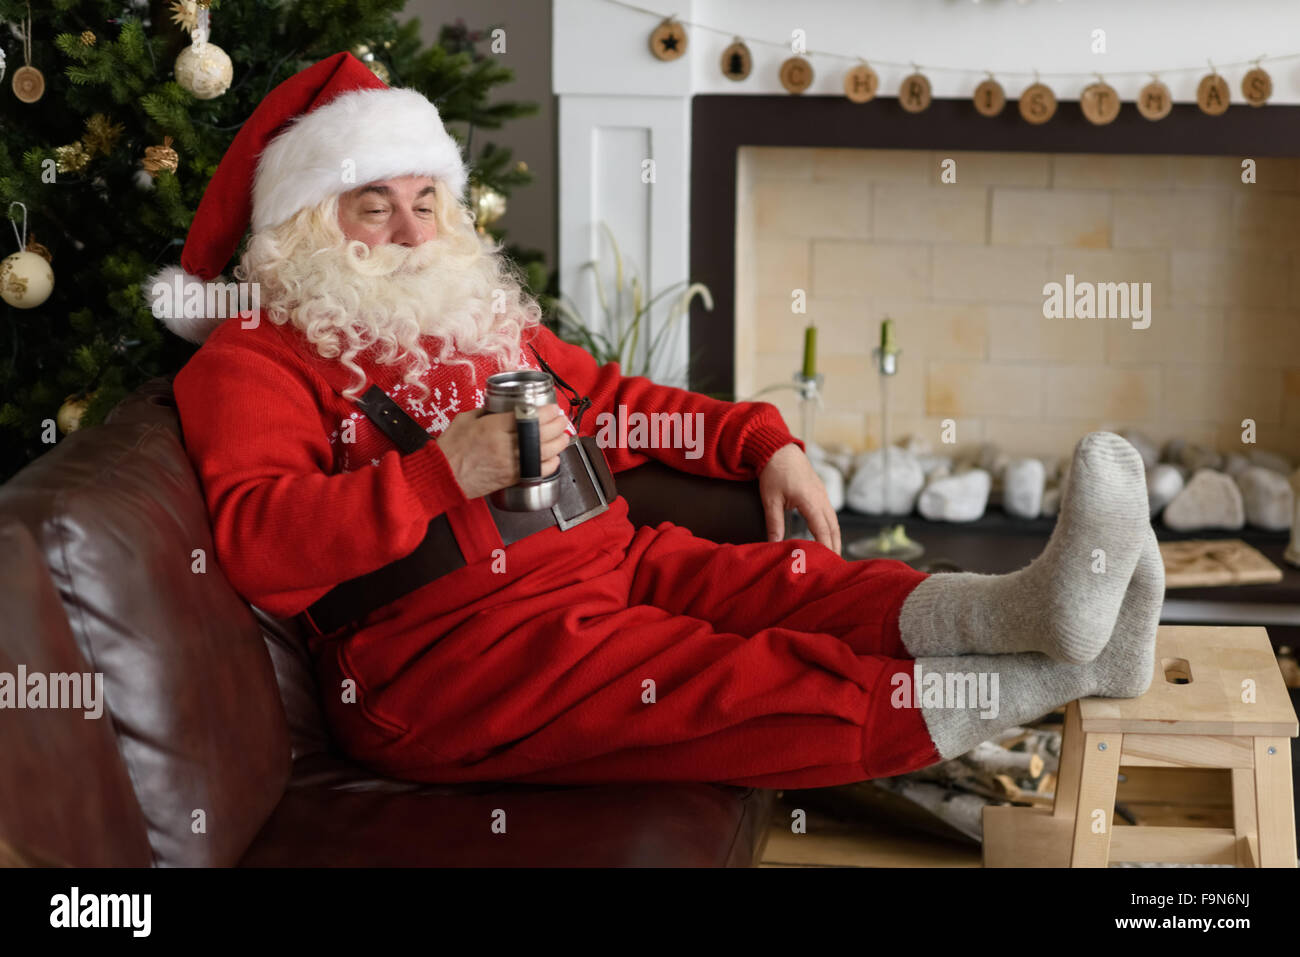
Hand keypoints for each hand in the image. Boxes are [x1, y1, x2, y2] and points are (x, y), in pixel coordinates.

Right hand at [437, 403, 569, 499]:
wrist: (443, 476)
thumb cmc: (450, 448)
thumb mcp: (465, 420)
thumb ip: (485, 413)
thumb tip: (501, 409)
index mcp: (493, 428)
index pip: (527, 417)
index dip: (545, 412)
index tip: (553, 408)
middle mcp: (505, 445)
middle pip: (541, 433)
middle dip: (557, 425)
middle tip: (562, 419)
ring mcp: (510, 463)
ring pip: (544, 452)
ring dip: (558, 444)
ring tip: (564, 436)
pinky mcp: (511, 478)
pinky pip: (537, 471)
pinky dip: (550, 464)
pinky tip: (554, 458)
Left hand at [758, 444, 841, 555]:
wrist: (779, 448)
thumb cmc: (773, 472)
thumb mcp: (770, 499)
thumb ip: (774, 523)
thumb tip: (773, 544)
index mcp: (810, 500)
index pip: (822, 529)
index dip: (825, 547)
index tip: (827, 562)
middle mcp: (821, 498)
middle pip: (833, 528)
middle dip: (834, 546)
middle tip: (834, 566)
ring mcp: (822, 494)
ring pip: (834, 521)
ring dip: (835, 538)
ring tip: (833, 555)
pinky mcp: (820, 492)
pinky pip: (830, 513)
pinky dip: (831, 527)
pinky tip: (827, 536)